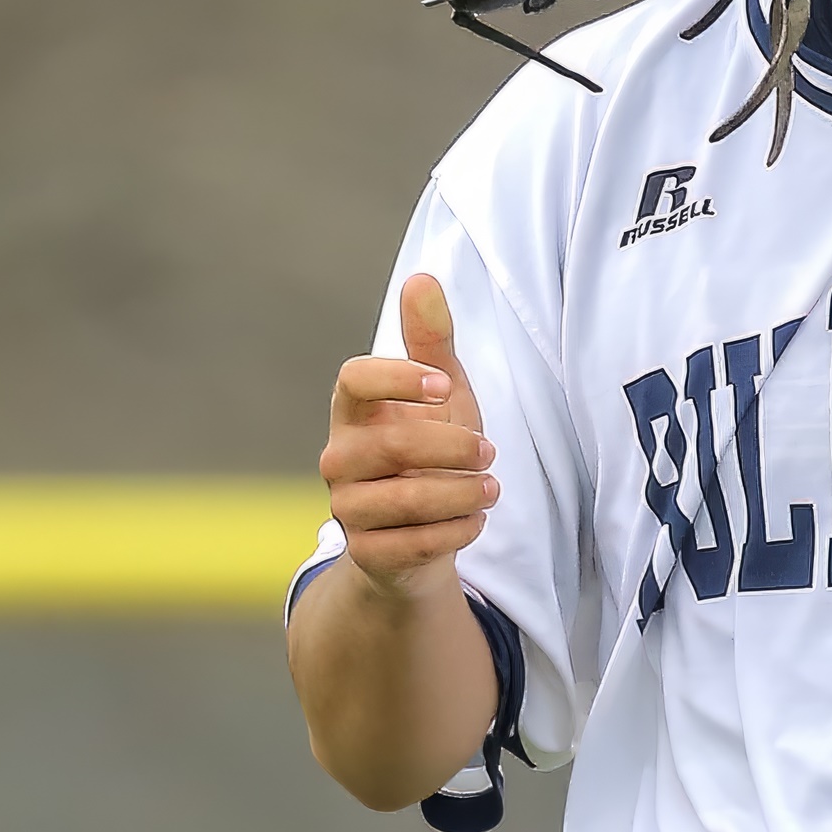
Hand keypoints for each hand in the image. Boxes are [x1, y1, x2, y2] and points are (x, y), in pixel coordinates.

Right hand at [319, 274, 498, 602]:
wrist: (419, 536)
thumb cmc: (430, 451)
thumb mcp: (440, 393)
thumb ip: (430, 340)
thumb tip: (421, 276)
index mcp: (354, 411)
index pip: (353, 380)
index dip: (396, 378)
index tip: (442, 384)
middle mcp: (339, 457)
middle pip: (391, 446)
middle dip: (451, 448)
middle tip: (491, 451)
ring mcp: (348, 508)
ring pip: (404, 501)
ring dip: (459, 494)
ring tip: (492, 488)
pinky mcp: (367, 554)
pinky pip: (413, 544)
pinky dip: (455, 532)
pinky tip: (476, 521)